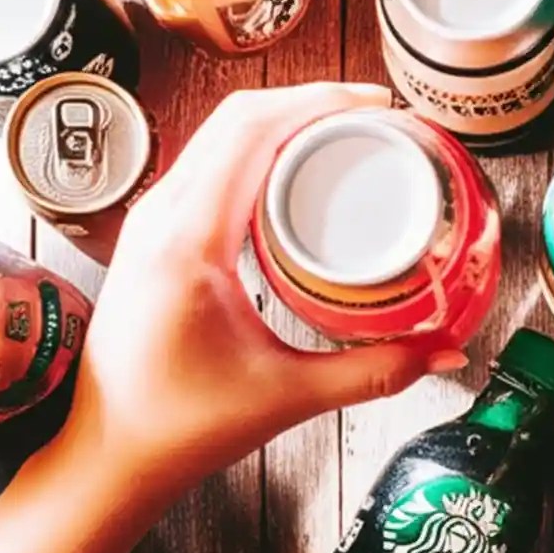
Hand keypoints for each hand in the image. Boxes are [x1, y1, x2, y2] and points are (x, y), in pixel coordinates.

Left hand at [68, 82, 467, 490]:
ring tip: (345, 133)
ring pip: (218, 135)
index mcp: (187, 242)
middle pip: (236, 118)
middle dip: (311, 102)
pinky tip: (297, 170)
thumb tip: (444, 351)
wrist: (109, 451)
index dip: (318, 102)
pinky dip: (257, 148)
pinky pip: (207, 163)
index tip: (375, 106)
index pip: (251, 131)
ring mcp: (152, 222)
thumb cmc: (177, 424)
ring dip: (282, 121)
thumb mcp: (287, 395)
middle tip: (375, 117)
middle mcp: (161, 218)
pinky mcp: (155, 236)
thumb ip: (375, 373)